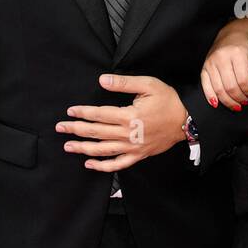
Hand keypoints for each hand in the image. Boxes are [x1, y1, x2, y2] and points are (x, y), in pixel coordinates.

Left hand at [57, 74, 186, 171]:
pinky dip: (102, 166)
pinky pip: (117, 165)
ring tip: (68, 146)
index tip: (70, 111)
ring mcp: (133, 147)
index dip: (82, 113)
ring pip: (103, 150)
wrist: (187, 120)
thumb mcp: (148, 85)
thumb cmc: (168, 100)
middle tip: (60, 128)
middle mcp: (128, 134)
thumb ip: (123, 83)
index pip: (99, 115)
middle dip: (76, 130)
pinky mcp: (138, 155)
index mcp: (129, 116)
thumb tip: (101, 80)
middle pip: (96, 133)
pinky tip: (89, 164)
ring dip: (83, 148)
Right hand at [202, 27, 247, 109]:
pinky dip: (210, 97)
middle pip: (230, 87)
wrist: (231, 35)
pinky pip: (205, 85)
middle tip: (245, 102)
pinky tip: (217, 104)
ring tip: (236, 105)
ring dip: (228, 101)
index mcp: (238, 53)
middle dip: (239, 98)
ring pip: (219, 89)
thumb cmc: (246, 49)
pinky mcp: (204, 67)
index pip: (243, 81)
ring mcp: (211, 62)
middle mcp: (222, 57)